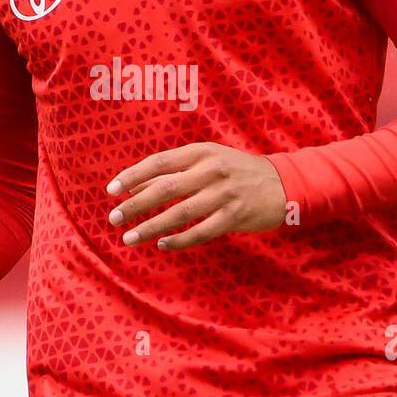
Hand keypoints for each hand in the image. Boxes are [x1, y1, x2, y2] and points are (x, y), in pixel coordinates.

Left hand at [105, 142, 287, 250]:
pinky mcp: (235, 217)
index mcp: (202, 152)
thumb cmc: (239, 171)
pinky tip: (162, 245)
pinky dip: (179, 240)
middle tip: (114, 219)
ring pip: (179, 214)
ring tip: (130, 238)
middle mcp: (211, 171)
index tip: (111, 191)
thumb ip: (177, 171)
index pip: (159, 162)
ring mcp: (224, 194)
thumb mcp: (210, 160)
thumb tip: (136, 187)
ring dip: (151, 227)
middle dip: (135, 205)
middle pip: (164, 189)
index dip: (132, 176)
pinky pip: (200, 232)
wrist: (285, 183)